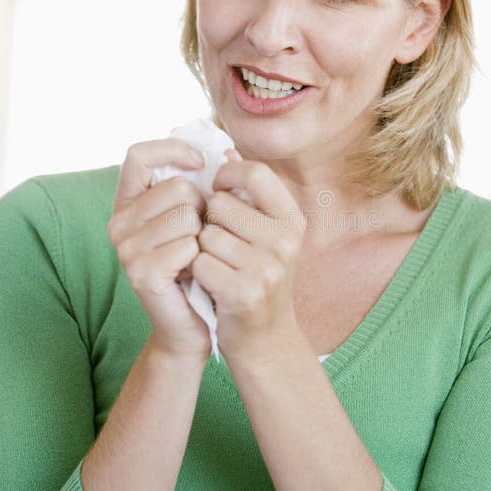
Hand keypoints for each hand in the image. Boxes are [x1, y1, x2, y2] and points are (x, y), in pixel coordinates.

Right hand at [107, 138, 211, 364]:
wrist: (193, 325)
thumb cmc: (199, 265)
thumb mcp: (199, 218)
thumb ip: (207, 183)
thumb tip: (230, 151)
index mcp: (128, 202)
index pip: (138, 155)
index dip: (173, 149)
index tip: (202, 162)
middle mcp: (119, 222)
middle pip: (177, 186)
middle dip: (203, 207)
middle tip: (201, 236)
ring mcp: (126, 248)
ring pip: (186, 215)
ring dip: (204, 236)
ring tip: (196, 257)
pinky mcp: (141, 272)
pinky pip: (188, 245)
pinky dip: (202, 258)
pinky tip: (194, 275)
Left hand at [191, 150, 306, 367]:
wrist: (264, 339)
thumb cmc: (258, 276)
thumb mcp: (265, 233)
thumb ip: (248, 193)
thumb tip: (225, 151)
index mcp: (293, 219)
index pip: (256, 172)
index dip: (228, 174)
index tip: (216, 188)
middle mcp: (286, 241)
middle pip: (222, 204)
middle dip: (210, 220)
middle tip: (218, 242)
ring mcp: (267, 268)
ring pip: (206, 234)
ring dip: (202, 249)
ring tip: (217, 265)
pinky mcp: (243, 292)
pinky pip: (199, 262)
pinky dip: (197, 273)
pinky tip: (210, 284)